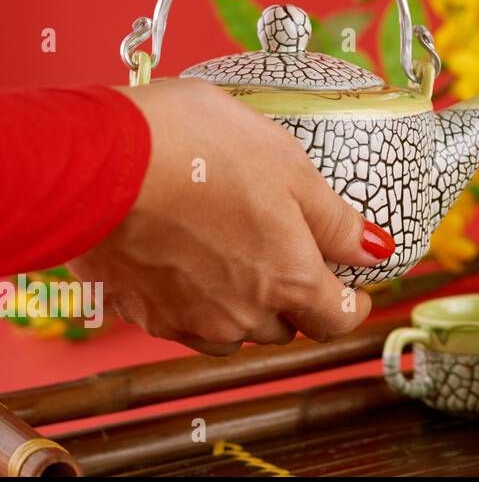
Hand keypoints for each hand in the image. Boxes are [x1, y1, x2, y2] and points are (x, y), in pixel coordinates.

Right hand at [66, 79, 391, 354]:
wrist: (98, 161)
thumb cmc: (200, 150)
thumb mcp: (291, 167)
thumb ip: (336, 220)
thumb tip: (376, 249)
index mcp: (289, 282)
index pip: (338, 320)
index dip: (352, 304)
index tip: (356, 288)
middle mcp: (241, 315)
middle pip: (285, 327)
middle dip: (297, 300)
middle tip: (291, 254)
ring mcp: (187, 319)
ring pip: (233, 330)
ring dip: (245, 305)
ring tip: (237, 254)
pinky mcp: (139, 311)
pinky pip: (183, 321)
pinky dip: (196, 300)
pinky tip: (188, 259)